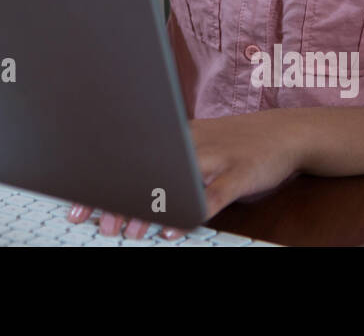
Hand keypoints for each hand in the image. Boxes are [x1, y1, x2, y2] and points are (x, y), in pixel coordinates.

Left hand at [65, 109, 307, 237]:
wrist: (284, 132)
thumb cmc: (234, 143)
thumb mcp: (196, 144)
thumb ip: (166, 159)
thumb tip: (126, 184)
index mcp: (175, 136)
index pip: (131, 157)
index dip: (102, 182)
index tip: (79, 204)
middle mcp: (191, 143)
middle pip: (146, 170)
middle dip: (119, 198)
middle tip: (99, 222)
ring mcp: (216, 157)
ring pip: (174, 183)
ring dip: (148, 209)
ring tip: (128, 230)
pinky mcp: (240, 172)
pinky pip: (212, 196)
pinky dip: (192, 212)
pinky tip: (173, 228)